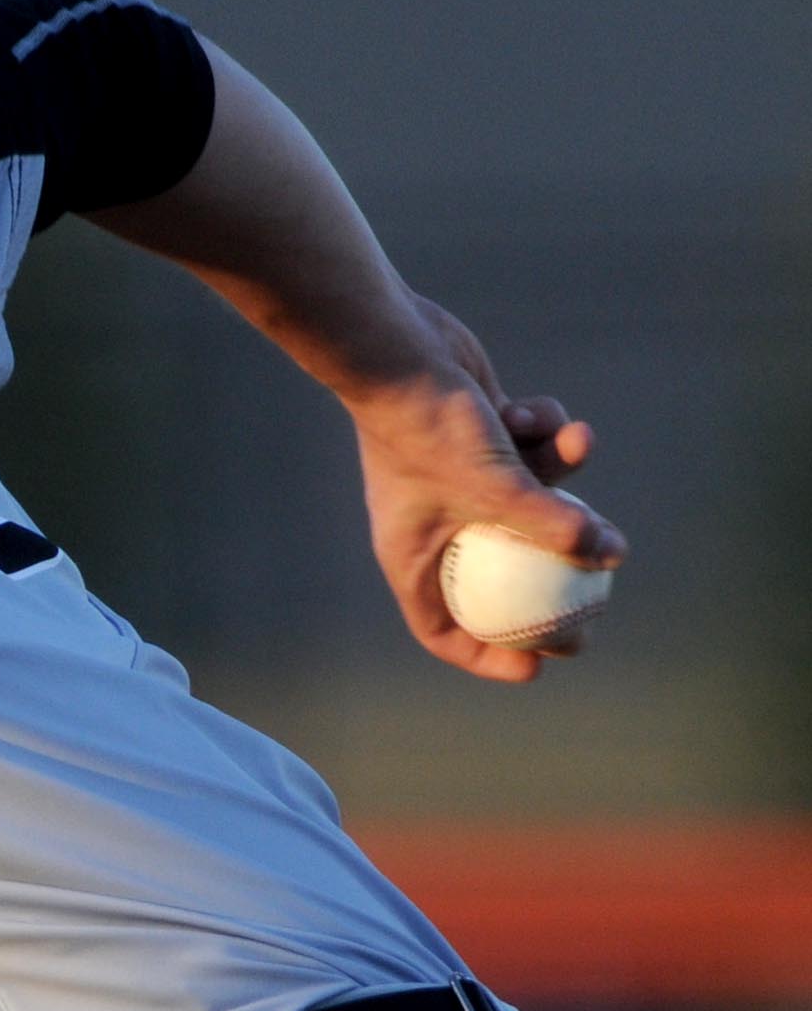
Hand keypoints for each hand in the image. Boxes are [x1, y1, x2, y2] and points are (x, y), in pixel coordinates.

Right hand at [346, 296, 625, 682]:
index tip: (541, 663)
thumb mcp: (496, 486)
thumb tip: (612, 557)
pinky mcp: (480, 440)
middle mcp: (433, 526)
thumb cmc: (429, 427)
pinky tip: (536, 408)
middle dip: (552, 578)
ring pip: (528, 503)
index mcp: (413, 555)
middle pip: (498, 577)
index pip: (443, 628)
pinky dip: (544, 433)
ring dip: (562, 472)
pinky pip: (529, 454)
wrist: (399, 347)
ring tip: (578, 443)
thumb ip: (553, 523)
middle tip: (600, 595)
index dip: (490, 656)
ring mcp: (458, 483)